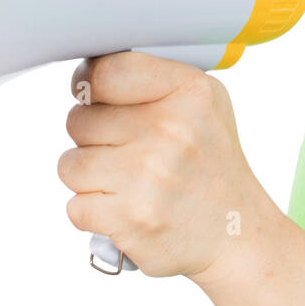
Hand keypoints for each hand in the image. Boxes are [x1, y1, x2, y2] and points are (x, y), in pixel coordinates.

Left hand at [58, 51, 274, 280]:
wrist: (235, 233)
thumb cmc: (211, 166)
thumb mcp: (204, 105)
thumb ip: (152, 80)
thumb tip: (88, 72)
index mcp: (189, 91)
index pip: (105, 71)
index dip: (90, 86)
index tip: (96, 100)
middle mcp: (170, 129)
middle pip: (78, 121)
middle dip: (94, 139)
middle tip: (128, 153)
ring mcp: (148, 175)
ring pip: (69, 165)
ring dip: (89, 179)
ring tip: (127, 183)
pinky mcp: (130, 217)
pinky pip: (74, 205)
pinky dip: (94, 213)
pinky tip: (126, 209)